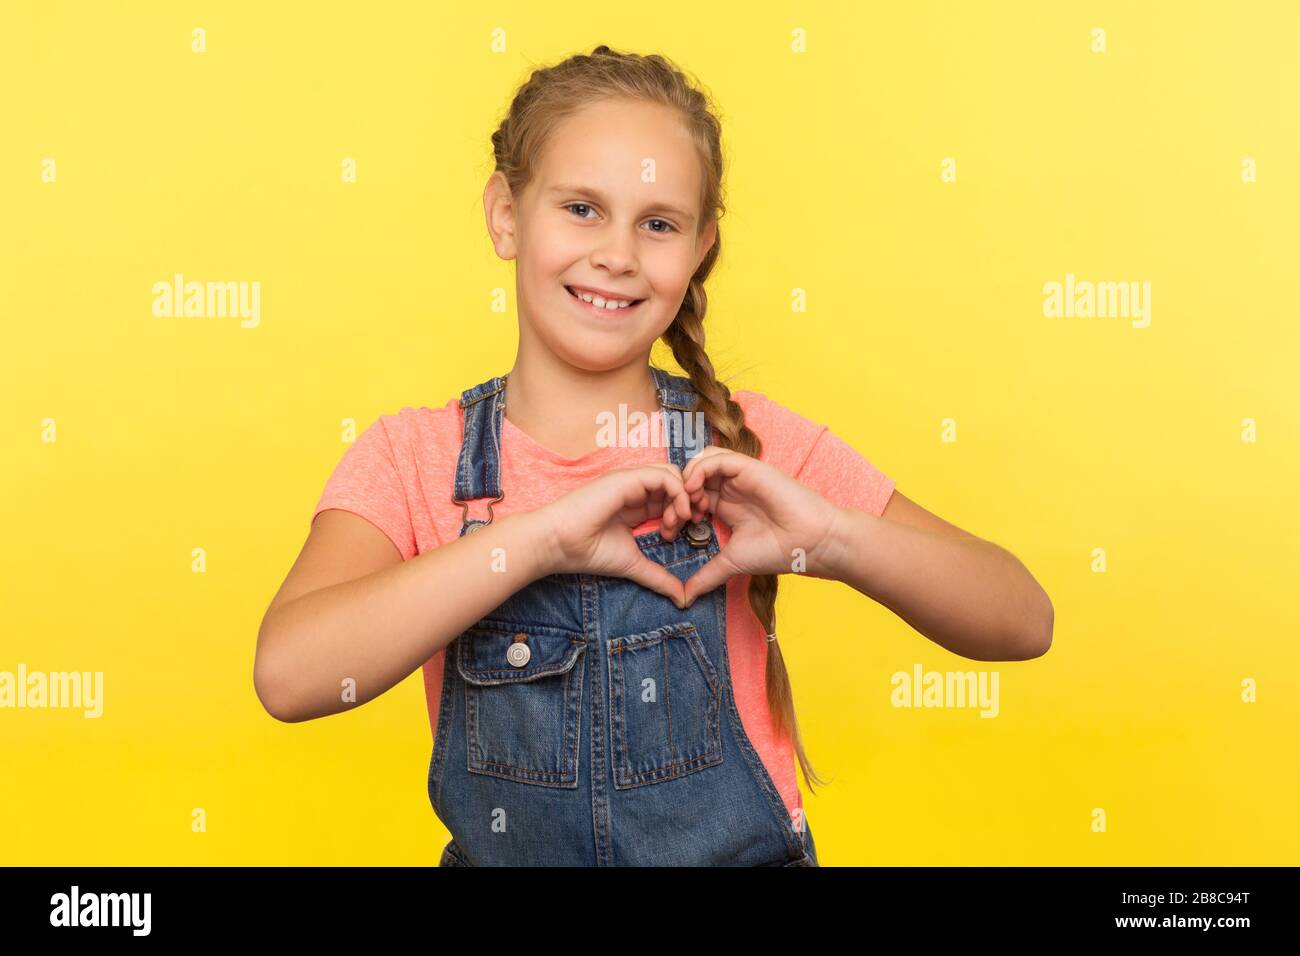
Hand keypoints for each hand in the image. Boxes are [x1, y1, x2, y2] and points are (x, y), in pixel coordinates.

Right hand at [536, 464, 693, 607]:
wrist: (559, 543)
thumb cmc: (588, 552)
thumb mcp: (633, 565)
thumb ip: (658, 578)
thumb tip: (682, 598)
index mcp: (633, 505)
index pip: (667, 499)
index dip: (679, 513)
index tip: (674, 536)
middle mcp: (633, 490)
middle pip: (674, 484)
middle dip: (687, 503)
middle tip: (684, 526)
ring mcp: (630, 482)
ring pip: (672, 475)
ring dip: (684, 497)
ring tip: (679, 521)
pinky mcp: (627, 478)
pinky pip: (664, 475)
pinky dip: (678, 492)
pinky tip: (676, 514)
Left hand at [679, 447, 844, 606]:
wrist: (810, 542)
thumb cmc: (778, 550)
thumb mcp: (732, 562)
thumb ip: (707, 575)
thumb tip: (684, 598)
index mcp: (726, 505)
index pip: (691, 495)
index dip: (675, 509)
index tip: (671, 532)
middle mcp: (731, 487)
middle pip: (692, 476)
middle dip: (676, 494)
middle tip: (673, 519)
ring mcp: (740, 476)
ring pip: (702, 461)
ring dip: (686, 479)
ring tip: (686, 504)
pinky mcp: (749, 468)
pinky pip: (717, 458)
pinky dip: (700, 470)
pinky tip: (695, 490)